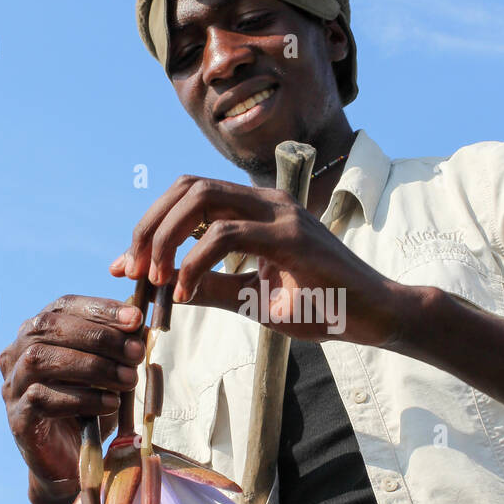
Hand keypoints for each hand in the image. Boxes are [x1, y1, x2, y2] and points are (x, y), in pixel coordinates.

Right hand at [0, 296, 146, 493]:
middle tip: (136, 352)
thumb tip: (139, 321)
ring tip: (128, 380)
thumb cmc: (90, 409)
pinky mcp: (17, 418)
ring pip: (40, 359)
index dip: (100, 308)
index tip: (136, 319)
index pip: (63, 306)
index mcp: (38, 334)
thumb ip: (118, 346)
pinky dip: (81, 398)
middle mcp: (17, 354)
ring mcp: (12, 386)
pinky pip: (41, 398)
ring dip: (91, 366)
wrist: (71, 463)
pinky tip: (110, 404)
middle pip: (48, 328)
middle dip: (98, 336)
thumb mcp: (109, 372)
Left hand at [109, 174, 408, 345]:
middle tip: (133, 270)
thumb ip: (209, 287)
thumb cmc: (321, 307)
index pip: (191, 196)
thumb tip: (161, 286)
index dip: (152, 224)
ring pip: (201, 199)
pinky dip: (194, 263)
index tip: (128, 265)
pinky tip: (186, 292)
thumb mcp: (252, 299)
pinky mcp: (291, 237)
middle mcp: (267, 201)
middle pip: (187, 187)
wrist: (375, 316)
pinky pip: (226, 235)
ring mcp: (280, 213)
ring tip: (155, 279)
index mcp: (257, 209)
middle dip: (149, 226)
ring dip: (166, 238)